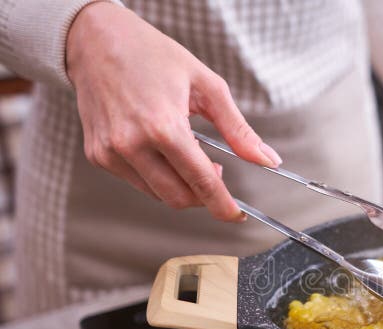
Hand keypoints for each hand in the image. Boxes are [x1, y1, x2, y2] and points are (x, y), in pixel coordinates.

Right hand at [66, 2, 281, 220]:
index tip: (236, 215)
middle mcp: (132, 145)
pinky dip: (157, 175)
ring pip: (157, 194)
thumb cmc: (153, 56)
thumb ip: (238, 130)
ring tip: (188, 151)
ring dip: (180, 184)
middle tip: (216, 172)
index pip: (201, 182)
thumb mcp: (206, 86)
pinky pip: (137, 181)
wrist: (95, 40)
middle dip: (203, 195)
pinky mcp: (98, 155)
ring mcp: (110, 153)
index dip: (222, 205)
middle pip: (178, 198)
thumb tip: (268, 161)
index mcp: (162, 127)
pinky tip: (161, 148)